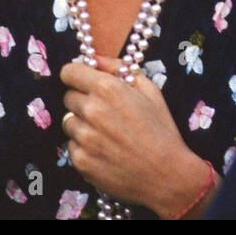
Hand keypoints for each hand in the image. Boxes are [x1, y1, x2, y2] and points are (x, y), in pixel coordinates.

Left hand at [60, 54, 213, 217]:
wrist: (167, 175)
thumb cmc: (162, 130)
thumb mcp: (150, 91)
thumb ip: (120, 69)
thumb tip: (96, 59)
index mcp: (107, 89)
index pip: (69, 72)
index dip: (76, 76)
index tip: (83, 82)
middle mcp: (91, 110)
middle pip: (69, 97)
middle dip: (82, 100)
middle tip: (103, 112)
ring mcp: (83, 137)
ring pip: (69, 122)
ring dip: (82, 125)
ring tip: (105, 134)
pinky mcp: (80, 161)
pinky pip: (72, 146)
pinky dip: (84, 147)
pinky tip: (105, 151)